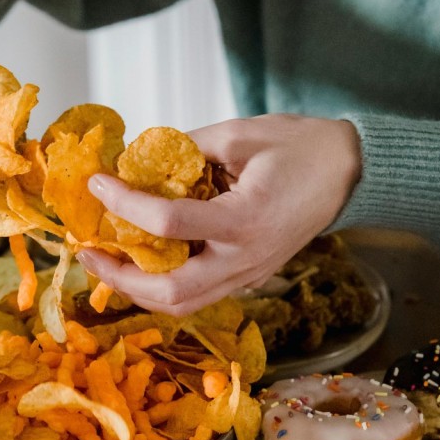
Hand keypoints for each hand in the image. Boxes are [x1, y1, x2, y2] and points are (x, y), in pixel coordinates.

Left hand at [76, 114, 361, 315]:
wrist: (351, 173)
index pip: (168, 222)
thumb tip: (134, 163)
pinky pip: (199, 293)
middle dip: (121, 278)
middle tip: (89, 251)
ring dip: (139, 290)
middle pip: (172, 293)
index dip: (123, 202)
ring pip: (184, 304)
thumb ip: (183, 150)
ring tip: (108, 262)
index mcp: (245, 219)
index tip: (98, 183)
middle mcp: (245, 260)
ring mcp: (249, 274)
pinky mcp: (249, 276)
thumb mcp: (239, 134)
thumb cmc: (300, 147)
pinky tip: (143, 261)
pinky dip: (163, 284)